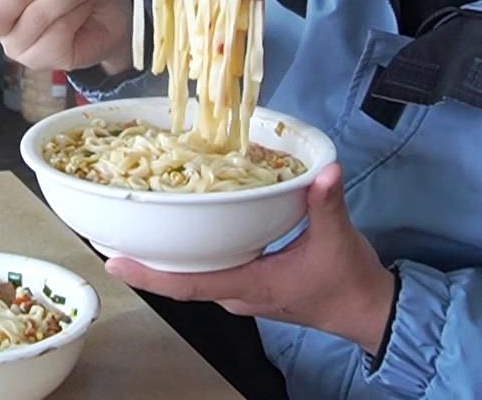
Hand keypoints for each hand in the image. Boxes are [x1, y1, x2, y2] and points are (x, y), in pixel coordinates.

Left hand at [105, 164, 396, 353]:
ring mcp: (242, 291)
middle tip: (113, 230)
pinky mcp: (249, 282)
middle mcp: (238, 292)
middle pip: (180, 279)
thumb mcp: (338, 239)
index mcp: (251, 284)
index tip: (114, 261)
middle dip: (146, 259)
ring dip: (166, 255)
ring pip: (193, 276)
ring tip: (136, 224)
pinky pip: (209, 269)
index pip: (188, 286)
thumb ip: (327, 203)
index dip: (149, 274)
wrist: (368, 309)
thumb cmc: (348, 282)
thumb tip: (325, 172)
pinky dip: (190, 252)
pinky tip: (180, 227)